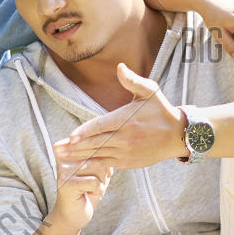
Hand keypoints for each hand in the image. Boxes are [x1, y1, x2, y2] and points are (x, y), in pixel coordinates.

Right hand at [48, 153, 112, 231]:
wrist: (72, 216)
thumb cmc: (87, 191)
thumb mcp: (98, 170)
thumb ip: (103, 156)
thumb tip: (108, 151)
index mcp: (70, 148)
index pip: (98, 145)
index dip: (105, 162)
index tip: (95, 173)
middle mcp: (64, 155)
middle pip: (100, 156)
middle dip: (103, 173)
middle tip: (92, 184)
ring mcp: (64, 169)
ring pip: (99, 168)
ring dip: (101, 182)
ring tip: (88, 188)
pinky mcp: (67, 183)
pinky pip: (95, 182)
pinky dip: (97, 190)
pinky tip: (88, 194)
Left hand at [53, 63, 184, 170]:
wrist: (178, 135)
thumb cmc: (161, 110)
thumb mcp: (150, 91)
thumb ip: (132, 80)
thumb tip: (119, 67)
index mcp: (127, 120)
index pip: (101, 126)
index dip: (85, 132)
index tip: (70, 137)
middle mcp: (125, 138)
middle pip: (95, 143)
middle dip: (73, 147)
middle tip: (55, 148)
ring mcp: (126, 152)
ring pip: (98, 156)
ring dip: (78, 158)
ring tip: (60, 158)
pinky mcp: (128, 162)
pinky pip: (106, 165)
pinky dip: (91, 167)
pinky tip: (77, 167)